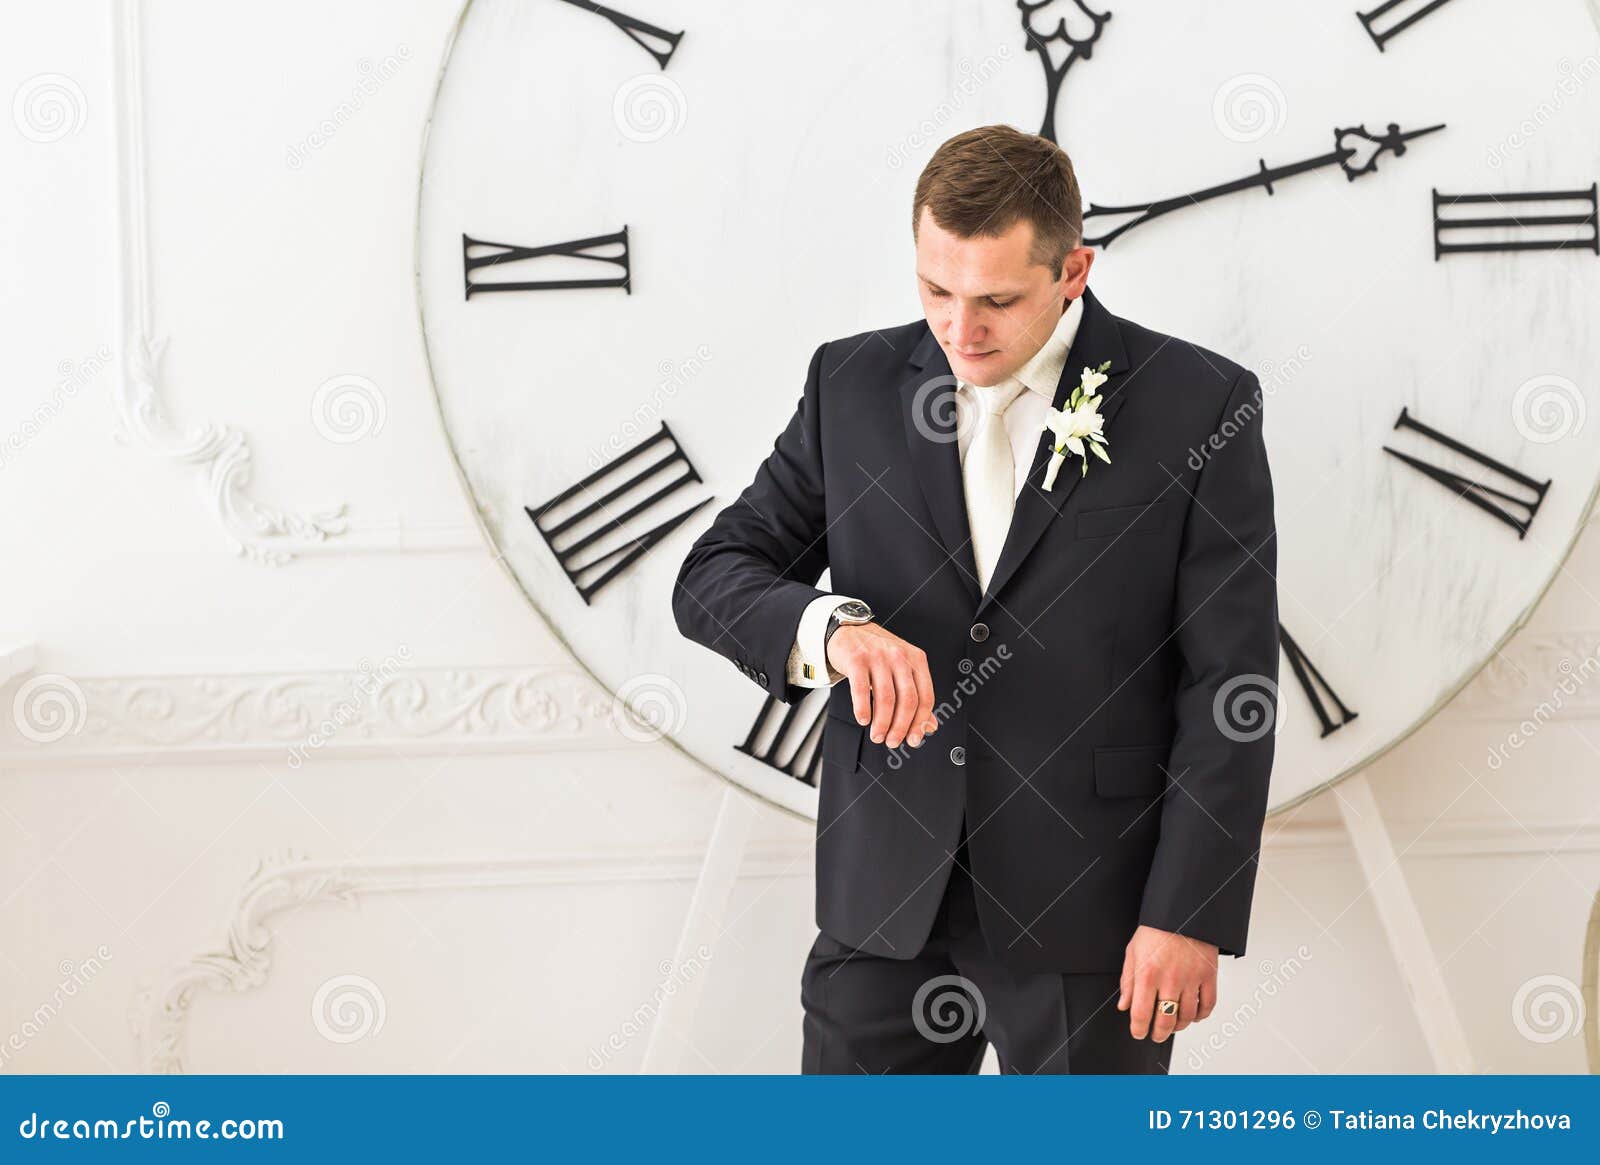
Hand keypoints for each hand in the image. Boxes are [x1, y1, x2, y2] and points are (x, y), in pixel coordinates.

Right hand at [825, 622, 937, 749]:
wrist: (849, 631)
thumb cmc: (876, 653)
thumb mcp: (902, 669)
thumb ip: (916, 695)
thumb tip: (929, 726)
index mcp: (916, 659)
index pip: (925, 696)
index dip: (920, 722)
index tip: (913, 739)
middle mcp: (899, 656)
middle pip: (907, 700)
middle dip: (900, 727)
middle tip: (893, 741)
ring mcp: (878, 657)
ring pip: (886, 698)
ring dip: (882, 723)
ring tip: (877, 735)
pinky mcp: (856, 659)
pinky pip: (861, 689)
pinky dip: (863, 709)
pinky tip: (864, 719)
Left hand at [1116, 924, 1217, 1041]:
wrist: (1182, 911)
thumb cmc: (1155, 930)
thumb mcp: (1133, 952)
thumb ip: (1128, 981)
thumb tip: (1124, 1006)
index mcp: (1147, 973)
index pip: (1142, 1013)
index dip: (1139, 1029)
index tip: (1138, 1033)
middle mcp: (1170, 979)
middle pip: (1166, 1020)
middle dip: (1158, 1033)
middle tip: (1155, 1035)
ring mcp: (1191, 978)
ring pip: (1186, 1016)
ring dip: (1178, 1026)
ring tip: (1172, 1025)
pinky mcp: (1209, 975)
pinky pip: (1207, 1005)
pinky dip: (1200, 1016)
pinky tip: (1192, 1015)